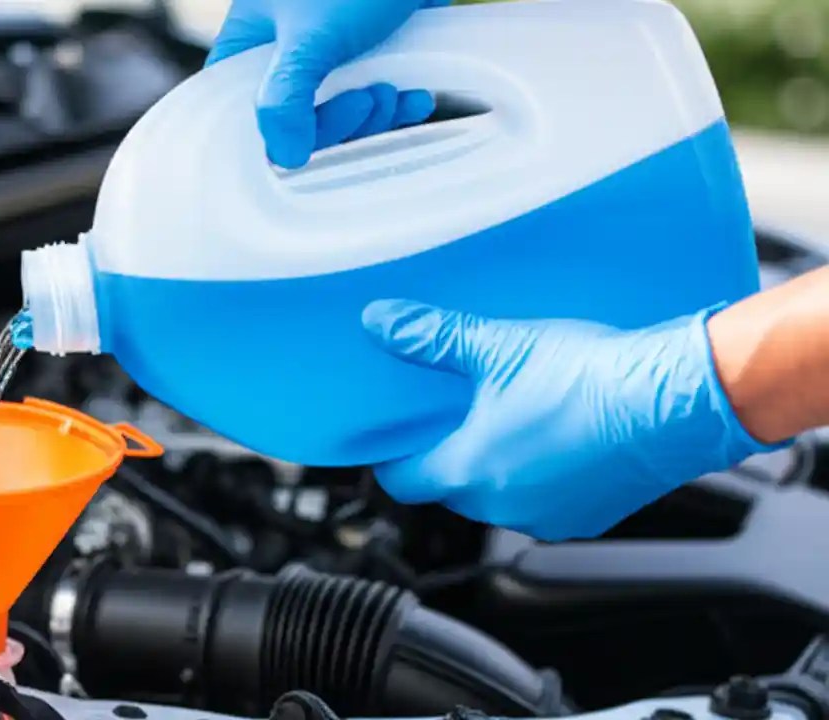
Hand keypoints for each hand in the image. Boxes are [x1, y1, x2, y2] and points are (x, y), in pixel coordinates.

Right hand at [206, 0, 447, 168]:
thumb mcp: (312, 38)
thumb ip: (288, 98)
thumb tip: (283, 158)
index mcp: (248, 44)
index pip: (242, 113)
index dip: (275, 135)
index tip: (310, 139)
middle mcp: (281, 51)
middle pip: (297, 120)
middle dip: (338, 124)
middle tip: (368, 103)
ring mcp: (326, 51)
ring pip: (339, 112)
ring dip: (373, 116)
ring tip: (394, 94)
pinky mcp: (368, 49)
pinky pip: (373, 94)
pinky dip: (395, 103)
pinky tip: (415, 95)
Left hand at [360, 299, 783, 541]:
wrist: (677, 398)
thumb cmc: (591, 378)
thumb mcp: (498, 346)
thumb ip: (432, 337)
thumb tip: (382, 323)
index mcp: (468, 472)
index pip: (401, 481)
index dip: (393, 452)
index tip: (397, 428)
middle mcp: (503, 507)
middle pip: (449, 486)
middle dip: (447, 449)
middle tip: (455, 406)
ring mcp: (549, 517)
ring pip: (499, 494)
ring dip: (497, 462)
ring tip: (510, 412)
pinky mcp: (590, 516)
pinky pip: (546, 499)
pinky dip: (541, 472)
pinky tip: (555, 431)